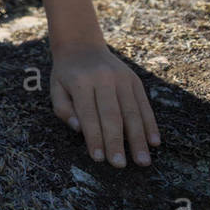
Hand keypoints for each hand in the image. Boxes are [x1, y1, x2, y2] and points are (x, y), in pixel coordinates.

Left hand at [50, 43, 158, 167]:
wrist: (82, 45)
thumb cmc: (66, 74)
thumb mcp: (55, 88)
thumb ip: (63, 109)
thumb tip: (80, 130)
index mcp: (80, 82)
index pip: (89, 115)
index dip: (94, 138)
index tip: (99, 159)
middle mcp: (103, 79)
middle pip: (112, 116)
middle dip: (117, 142)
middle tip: (120, 165)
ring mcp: (122, 78)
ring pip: (132, 112)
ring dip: (138, 139)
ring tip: (143, 161)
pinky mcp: (135, 80)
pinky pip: (144, 105)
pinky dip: (150, 125)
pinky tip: (154, 142)